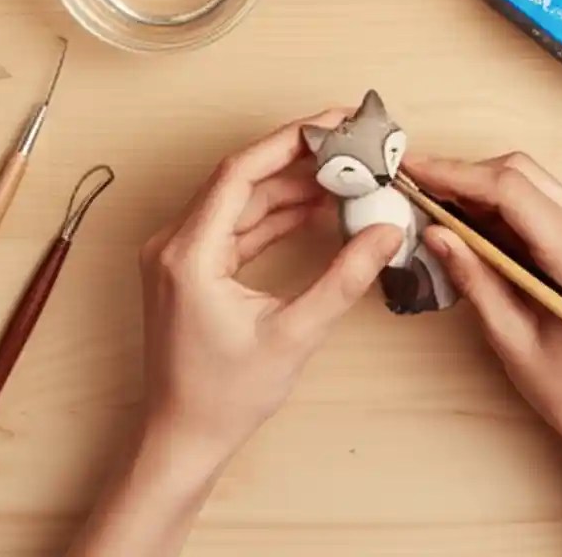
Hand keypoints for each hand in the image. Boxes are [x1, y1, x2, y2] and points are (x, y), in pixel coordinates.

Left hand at [138, 111, 402, 461]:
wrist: (183, 437)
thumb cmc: (225, 396)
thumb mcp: (295, 334)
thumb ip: (344, 278)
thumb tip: (386, 232)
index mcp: (189, 253)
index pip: (240, 172)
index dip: (290, 141)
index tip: (332, 123)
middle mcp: (175, 244)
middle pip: (241, 178)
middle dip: (297, 157)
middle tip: (348, 141)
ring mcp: (180, 255)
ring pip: (241, 200)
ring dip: (290, 186)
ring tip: (343, 172)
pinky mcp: (192, 268)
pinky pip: (237, 226)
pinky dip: (276, 216)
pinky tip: (317, 207)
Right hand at [406, 152, 561, 554]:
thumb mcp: (512, 338)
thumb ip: (474, 279)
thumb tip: (434, 231)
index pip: (509, 188)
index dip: (453, 173)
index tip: (410, 172)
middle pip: (520, 172)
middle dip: (464, 175)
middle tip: (415, 191)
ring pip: (531, 181)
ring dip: (481, 188)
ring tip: (435, 208)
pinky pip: (543, 203)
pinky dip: (503, 206)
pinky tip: (471, 226)